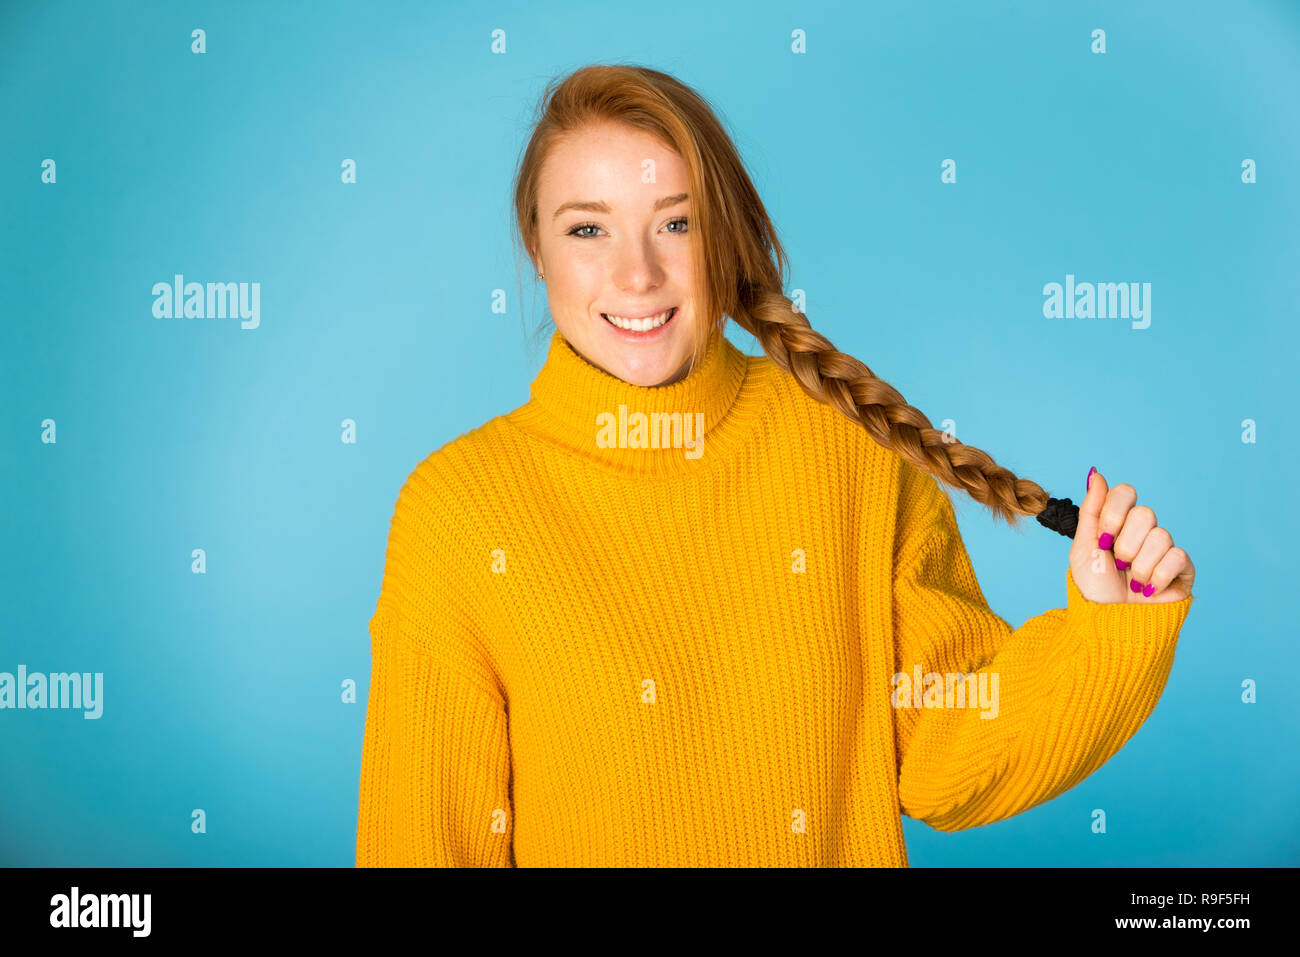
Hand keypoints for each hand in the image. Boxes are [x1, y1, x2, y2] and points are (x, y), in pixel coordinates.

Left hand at [1068, 467, 1194, 603]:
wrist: (1109, 621)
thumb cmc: (1094, 585)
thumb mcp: (1083, 546)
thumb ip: (1091, 510)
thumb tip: (1095, 473)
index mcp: (1120, 521)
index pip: (1125, 493)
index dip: (1113, 515)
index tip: (1102, 539)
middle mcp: (1144, 531)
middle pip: (1145, 513)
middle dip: (1125, 544)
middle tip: (1117, 564)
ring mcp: (1165, 548)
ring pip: (1161, 537)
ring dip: (1139, 565)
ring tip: (1132, 581)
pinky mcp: (1183, 568)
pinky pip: (1177, 557)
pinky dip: (1158, 576)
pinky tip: (1149, 589)